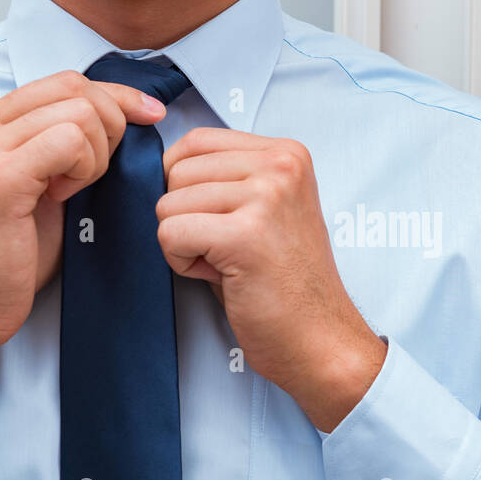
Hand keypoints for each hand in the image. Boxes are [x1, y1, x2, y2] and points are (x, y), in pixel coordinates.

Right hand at [0, 70, 165, 395]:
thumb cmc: (6, 254)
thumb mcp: (38, 182)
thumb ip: (60, 143)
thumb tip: (122, 114)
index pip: (66, 81)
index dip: (117, 96)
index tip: (151, 115)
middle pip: (77, 89)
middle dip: (111, 127)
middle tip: (94, 175)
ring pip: (80, 113)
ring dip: (96, 155)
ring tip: (71, 191)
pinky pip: (71, 141)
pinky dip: (85, 168)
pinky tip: (64, 197)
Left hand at [156, 127, 385, 430]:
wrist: (320, 339)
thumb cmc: (285, 283)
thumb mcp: (264, 210)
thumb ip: (226, 178)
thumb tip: (159, 167)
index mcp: (287, 153)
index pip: (197, 140)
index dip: (186, 185)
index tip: (220, 221)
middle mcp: (281, 165)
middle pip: (177, 170)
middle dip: (185, 216)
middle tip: (226, 249)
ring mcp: (266, 197)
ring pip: (168, 203)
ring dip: (184, 241)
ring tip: (227, 263)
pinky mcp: (245, 235)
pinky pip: (169, 233)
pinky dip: (181, 262)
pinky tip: (219, 275)